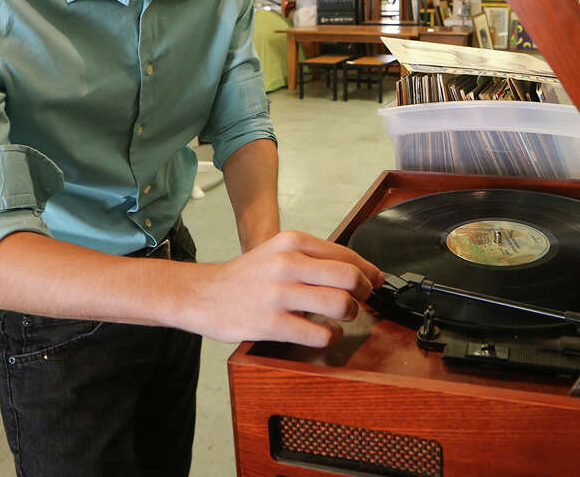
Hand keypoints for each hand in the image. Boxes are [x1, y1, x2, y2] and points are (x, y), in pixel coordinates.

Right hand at [176, 230, 382, 346]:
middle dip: (364, 292)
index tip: (376, 281)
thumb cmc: (246, 276)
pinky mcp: (271, 323)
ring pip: (339, 304)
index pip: (346, 254)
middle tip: (361, 301)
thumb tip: (355, 270)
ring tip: (341, 318)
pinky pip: (318, 334)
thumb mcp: (277, 250)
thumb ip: (311, 256)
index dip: (368, 271)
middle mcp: (287, 264)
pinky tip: (324, 335)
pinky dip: (330, 337)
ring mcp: (279, 294)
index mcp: (292, 242)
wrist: (203, 294)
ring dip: (348, 314)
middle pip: (349, 277)